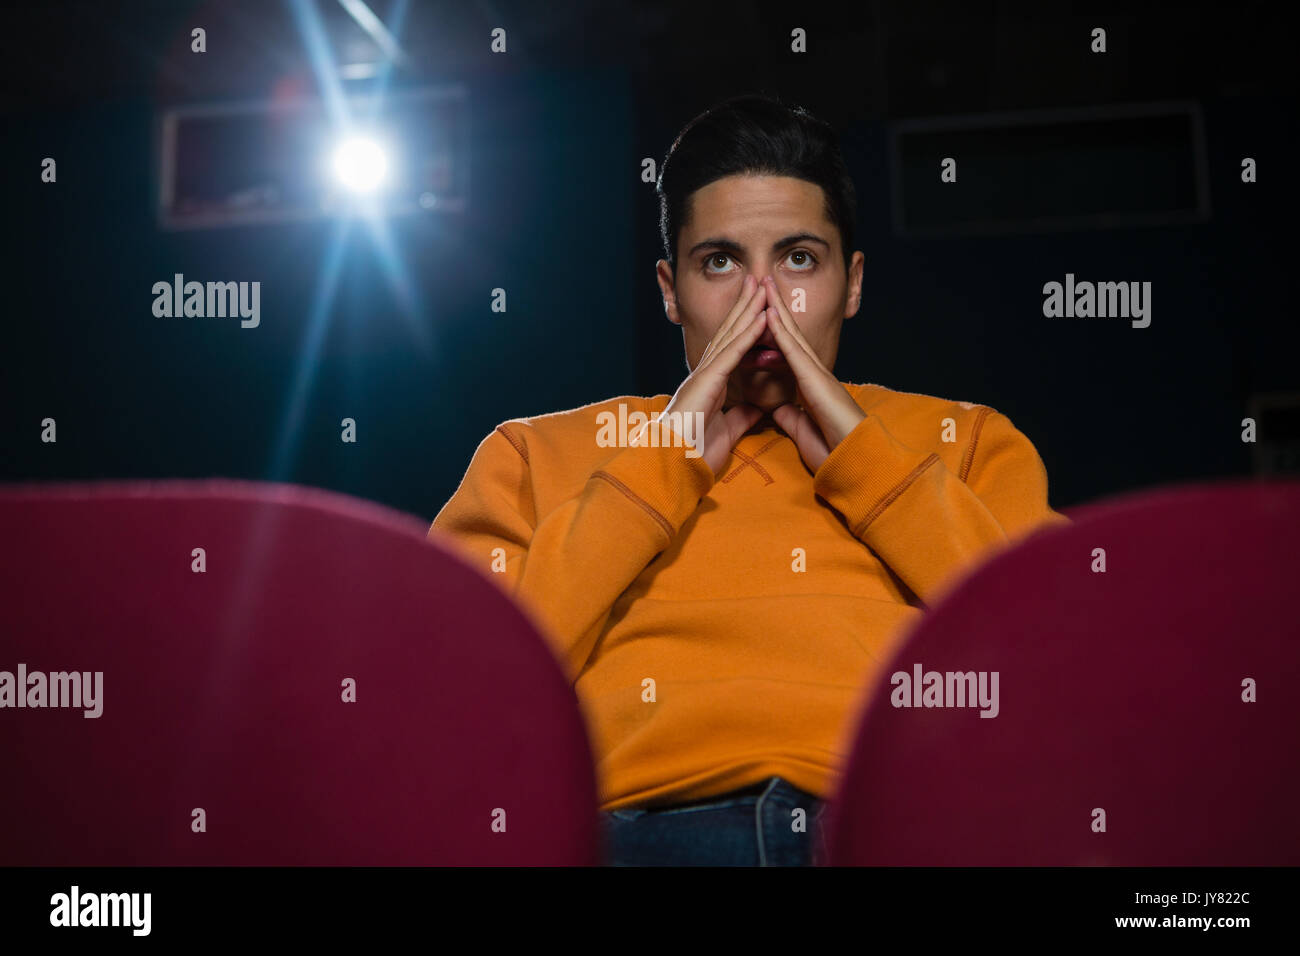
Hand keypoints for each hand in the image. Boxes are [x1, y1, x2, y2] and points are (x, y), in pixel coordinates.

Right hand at [657, 274, 770, 474]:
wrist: (671, 465)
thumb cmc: (692, 453)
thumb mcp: (726, 432)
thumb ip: (740, 418)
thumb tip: (756, 409)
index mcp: (710, 385)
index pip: (732, 348)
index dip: (745, 325)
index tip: (760, 306)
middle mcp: (706, 374)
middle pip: (729, 332)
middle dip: (745, 306)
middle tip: (758, 280)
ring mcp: (704, 375)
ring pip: (730, 335)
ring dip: (748, 310)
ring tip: (762, 286)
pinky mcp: (707, 381)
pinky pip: (732, 353)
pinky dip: (748, 334)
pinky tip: (762, 317)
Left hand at [760, 275, 865, 470]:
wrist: (855, 459)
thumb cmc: (834, 448)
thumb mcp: (803, 429)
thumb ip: (792, 416)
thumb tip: (780, 410)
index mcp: (809, 385)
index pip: (787, 350)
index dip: (774, 329)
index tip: (760, 310)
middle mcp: (813, 373)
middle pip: (790, 333)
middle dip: (776, 307)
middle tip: (763, 282)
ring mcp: (816, 373)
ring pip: (792, 334)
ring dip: (777, 308)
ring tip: (764, 284)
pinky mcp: (816, 380)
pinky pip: (794, 351)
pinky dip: (781, 331)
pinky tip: (769, 313)